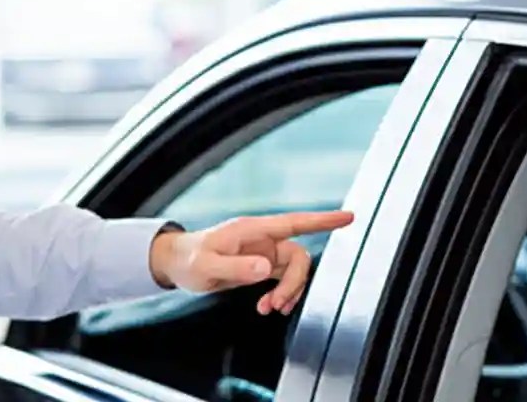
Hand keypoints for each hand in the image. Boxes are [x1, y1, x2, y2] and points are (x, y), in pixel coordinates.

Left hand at [149, 210, 354, 314]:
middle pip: (299, 256)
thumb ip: (236, 267)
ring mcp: (263, 252)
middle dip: (293, 283)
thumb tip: (266, 268)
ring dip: (288, 292)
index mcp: (252, 230)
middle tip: (275, 305)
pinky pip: (284, 279)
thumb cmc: (189, 259)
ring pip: (294, 271)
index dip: (322, 220)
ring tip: (268, 308)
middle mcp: (262, 239)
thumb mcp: (207, 266)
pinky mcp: (261, 265)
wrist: (177, 264)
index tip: (348, 218)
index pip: (294, 222)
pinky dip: (282, 295)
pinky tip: (267, 306)